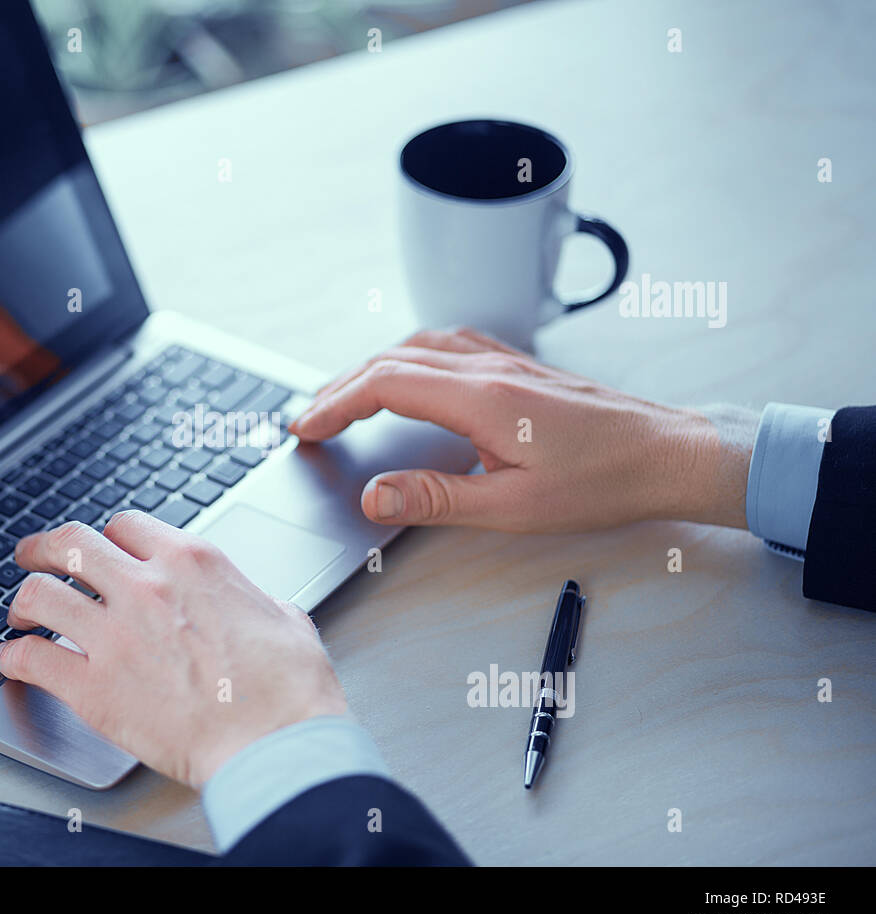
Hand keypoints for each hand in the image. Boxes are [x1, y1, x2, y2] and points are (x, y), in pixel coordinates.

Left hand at [0, 512, 347, 787]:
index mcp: (192, 562)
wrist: (277, 744)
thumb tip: (255, 605)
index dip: (105, 538)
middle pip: (69, 544)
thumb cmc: (289, 690)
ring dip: (23, 602)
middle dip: (42, 549)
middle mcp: (147, 586)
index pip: (125, 525)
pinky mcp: (93, 688)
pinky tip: (14, 662)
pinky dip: (14, 658)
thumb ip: (253, 600)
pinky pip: (31, 659)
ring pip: (39, 594)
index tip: (98, 551)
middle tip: (32, 557)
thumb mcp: (284, 619)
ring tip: (20, 614)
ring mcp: (115, 635)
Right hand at [289, 327, 755, 532]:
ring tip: (344, 397)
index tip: (306, 428)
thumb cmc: (601, 482)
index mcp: (481, 398)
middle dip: (340, 387)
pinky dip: (408, 357)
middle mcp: (488, 368)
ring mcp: (505, 361)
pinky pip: (448, 345)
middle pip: (391, 360)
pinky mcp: (519, 366)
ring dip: (371, 368)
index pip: (384, 385)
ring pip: (417, 347)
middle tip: (309, 419)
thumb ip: (436, 500)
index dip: (334, 404)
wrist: (667, 454)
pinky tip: (409, 374)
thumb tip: (374, 496)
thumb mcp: (513, 507)